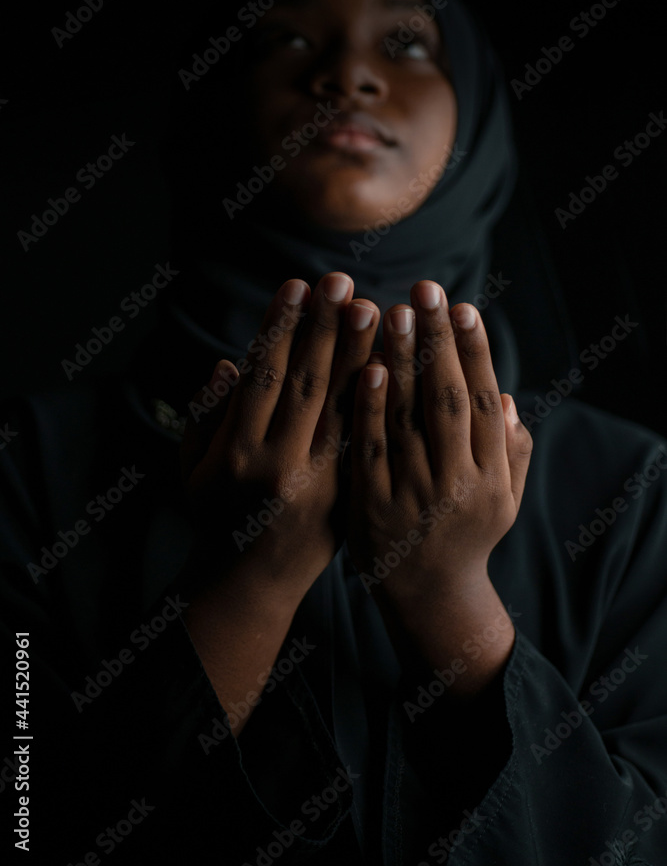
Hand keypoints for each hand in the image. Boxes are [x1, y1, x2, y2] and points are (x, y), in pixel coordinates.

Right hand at [179, 272, 379, 603]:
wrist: (251, 582)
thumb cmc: (216, 514)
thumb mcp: (192, 467)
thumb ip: (207, 414)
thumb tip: (228, 363)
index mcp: (234, 452)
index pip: (262, 377)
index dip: (280, 328)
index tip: (296, 286)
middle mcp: (277, 464)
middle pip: (306, 384)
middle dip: (324, 328)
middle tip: (342, 281)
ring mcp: (317, 482)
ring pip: (342, 408)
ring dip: (359, 355)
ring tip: (374, 308)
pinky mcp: (346, 495)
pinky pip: (365, 439)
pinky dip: (377, 400)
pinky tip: (391, 365)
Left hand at [346, 280, 532, 689]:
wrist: (428, 597)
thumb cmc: (468, 535)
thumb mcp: (504, 500)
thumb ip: (511, 450)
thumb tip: (509, 397)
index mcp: (492, 476)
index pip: (485, 402)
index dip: (475, 353)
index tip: (463, 308)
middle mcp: (458, 484)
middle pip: (449, 400)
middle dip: (437, 342)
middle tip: (425, 290)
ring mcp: (413, 497)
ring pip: (409, 418)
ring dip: (400, 362)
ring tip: (392, 312)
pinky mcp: (371, 508)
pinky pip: (369, 450)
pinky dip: (369, 408)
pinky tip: (364, 367)